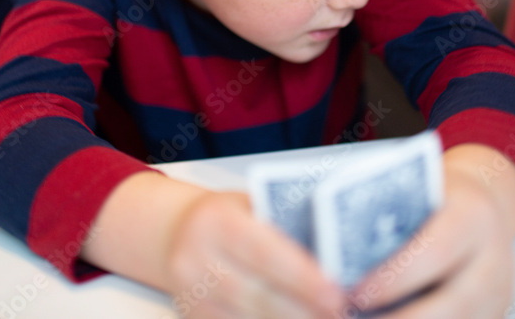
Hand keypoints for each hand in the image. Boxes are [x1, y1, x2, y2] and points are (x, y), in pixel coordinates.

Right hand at [165, 191, 346, 318]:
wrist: (176, 233)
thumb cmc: (228, 218)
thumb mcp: (251, 207)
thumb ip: (283, 226)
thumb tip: (335, 258)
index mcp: (216, 221)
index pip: (263, 252)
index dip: (301, 277)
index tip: (335, 293)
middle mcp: (194, 257)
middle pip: (257, 294)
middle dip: (302, 309)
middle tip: (338, 314)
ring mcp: (188, 293)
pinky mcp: (190, 317)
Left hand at [348, 166, 514, 317]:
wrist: (483, 211)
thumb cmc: (435, 200)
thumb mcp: (416, 193)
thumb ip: (388, 218)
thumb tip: (338, 257)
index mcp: (472, 215)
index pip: (432, 253)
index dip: (392, 279)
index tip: (352, 293)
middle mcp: (494, 259)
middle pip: (448, 306)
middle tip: (351, 314)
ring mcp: (498, 295)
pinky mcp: (494, 316)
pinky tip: (387, 318)